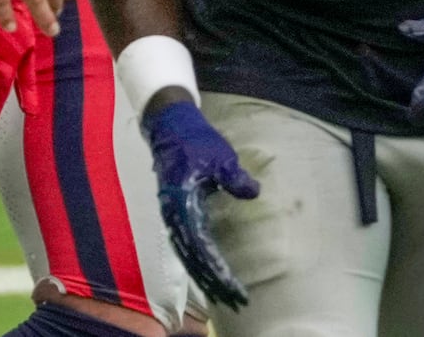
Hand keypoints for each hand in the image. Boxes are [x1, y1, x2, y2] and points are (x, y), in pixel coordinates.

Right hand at [140, 99, 257, 310]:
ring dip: (204, 274)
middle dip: (213, 281)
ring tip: (224, 293)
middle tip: (236, 300)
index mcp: (182, 203)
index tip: (235, 288)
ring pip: (187, 253)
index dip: (218, 271)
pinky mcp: (174, 209)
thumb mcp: (220, 156)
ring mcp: (171, 212)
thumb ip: (235, 178)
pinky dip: (197, 260)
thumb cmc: (195, 138)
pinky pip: (185, 242)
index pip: (202, 248)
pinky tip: (209, 269)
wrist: (170, 122)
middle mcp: (173, 214)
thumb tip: (253, 193)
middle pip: (193, 258)